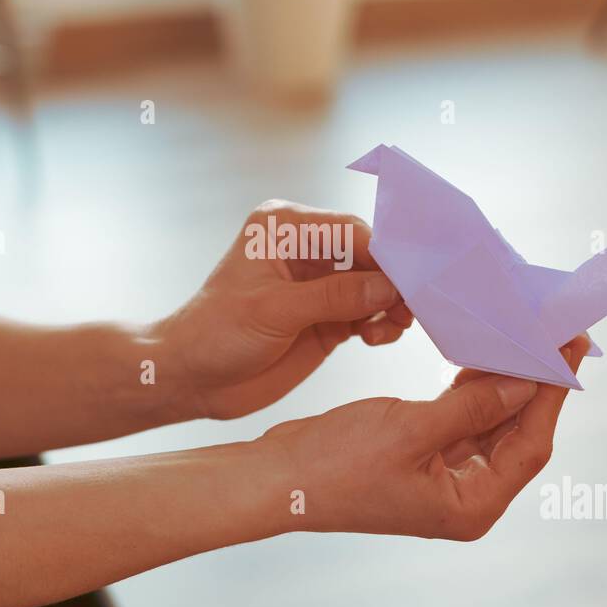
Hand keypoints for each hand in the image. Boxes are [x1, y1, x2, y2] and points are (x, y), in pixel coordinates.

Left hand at [152, 201, 413, 420]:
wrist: (192, 379)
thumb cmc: (216, 333)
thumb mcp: (275, 311)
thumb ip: (334, 296)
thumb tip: (389, 286)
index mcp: (286, 228)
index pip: (351, 231)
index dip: (386, 254)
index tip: (413, 279)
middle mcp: (305, 250)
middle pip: (370, 257)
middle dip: (395, 282)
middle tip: (415, 308)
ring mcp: (318, 286)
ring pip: (374, 287)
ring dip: (391, 306)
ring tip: (392, 328)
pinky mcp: (326, 319)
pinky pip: (368, 314)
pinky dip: (381, 325)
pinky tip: (376, 338)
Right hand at [261, 336, 591, 539]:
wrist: (278, 477)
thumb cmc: (336, 465)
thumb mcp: (410, 430)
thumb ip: (472, 405)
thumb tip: (526, 381)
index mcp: (470, 505)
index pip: (530, 444)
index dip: (552, 394)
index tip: (570, 349)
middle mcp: (464, 495)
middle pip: (517, 433)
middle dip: (535, 384)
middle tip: (557, 334)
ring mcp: (443, 476)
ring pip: (492, 422)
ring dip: (505, 381)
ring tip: (525, 335)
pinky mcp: (423, 456)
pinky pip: (463, 418)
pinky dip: (474, 387)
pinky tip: (483, 355)